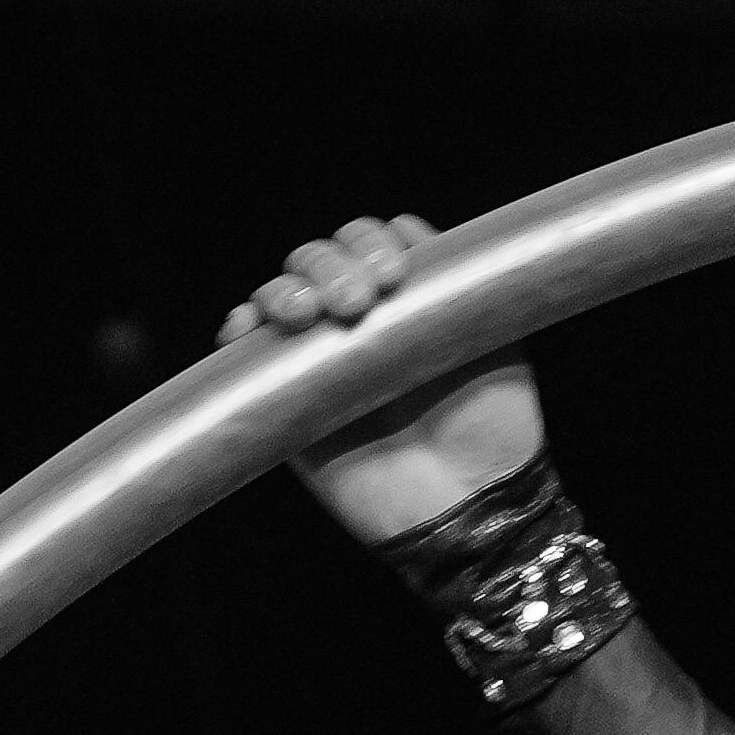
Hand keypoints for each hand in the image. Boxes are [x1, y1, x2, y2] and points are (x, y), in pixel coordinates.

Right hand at [215, 208, 542, 548]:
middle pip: (318, 258)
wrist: (471, 503)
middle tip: (359, 302)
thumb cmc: (493, 428)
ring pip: (280, 295)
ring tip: (309, 314)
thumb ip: (456, 283)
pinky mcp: (287, 404)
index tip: (394, 273)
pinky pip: (245, 357)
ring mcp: (320, 362)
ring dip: (285, 288)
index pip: (367, 241)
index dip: (372, 242)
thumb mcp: (496, 339)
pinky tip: (249, 327)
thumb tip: (407, 231)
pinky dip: (238, 330)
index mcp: (405, 302)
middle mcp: (359, 324)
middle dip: (330, 263)